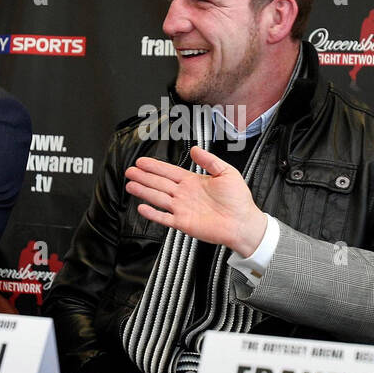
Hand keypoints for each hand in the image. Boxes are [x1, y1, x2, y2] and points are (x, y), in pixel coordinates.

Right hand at [124, 146, 267, 256]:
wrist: (243, 223)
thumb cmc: (239, 200)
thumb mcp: (226, 172)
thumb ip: (209, 160)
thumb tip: (195, 149)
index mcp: (193, 181)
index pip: (169, 171)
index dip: (155, 166)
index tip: (142, 161)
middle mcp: (185, 194)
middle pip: (159, 183)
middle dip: (143, 177)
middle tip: (130, 171)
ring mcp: (183, 209)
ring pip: (158, 198)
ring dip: (143, 191)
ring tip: (130, 185)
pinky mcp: (183, 223)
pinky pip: (164, 218)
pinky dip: (152, 214)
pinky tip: (142, 207)